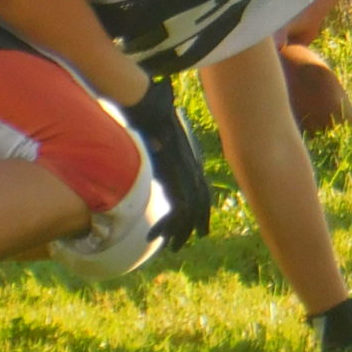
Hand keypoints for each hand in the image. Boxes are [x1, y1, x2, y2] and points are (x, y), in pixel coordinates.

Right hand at [129, 77, 213, 250]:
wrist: (148, 105)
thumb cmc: (149, 114)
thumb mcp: (155, 134)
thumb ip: (156, 146)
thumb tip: (152, 147)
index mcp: (187, 157)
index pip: (202, 188)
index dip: (203, 207)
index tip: (200, 222)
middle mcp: (190, 166)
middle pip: (202, 201)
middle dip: (199, 222)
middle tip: (193, 238)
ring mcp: (183, 171)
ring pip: (190, 210)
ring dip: (181, 231)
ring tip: (172, 246)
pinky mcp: (172, 175)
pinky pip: (175, 209)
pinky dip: (166, 225)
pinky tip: (154, 236)